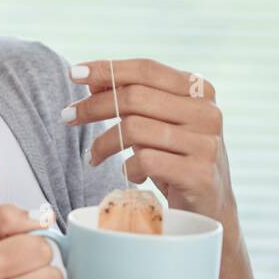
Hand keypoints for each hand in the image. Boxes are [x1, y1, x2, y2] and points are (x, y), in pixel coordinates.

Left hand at [63, 58, 240, 239]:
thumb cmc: (176, 160)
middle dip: (94, 106)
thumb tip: (90, 79)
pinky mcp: (199, 174)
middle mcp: (206, 112)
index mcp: (199, 90)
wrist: (210, 208)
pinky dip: (127, 168)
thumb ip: (131, 100)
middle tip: (68, 117)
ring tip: (93, 157)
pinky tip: (128, 175)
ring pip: (135, 128)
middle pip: (135, 97)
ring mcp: (206, 143)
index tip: (74, 74)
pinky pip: (146, 161)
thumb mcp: (156, 124)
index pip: (146, 69)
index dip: (107, 69)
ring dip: (103, 143)